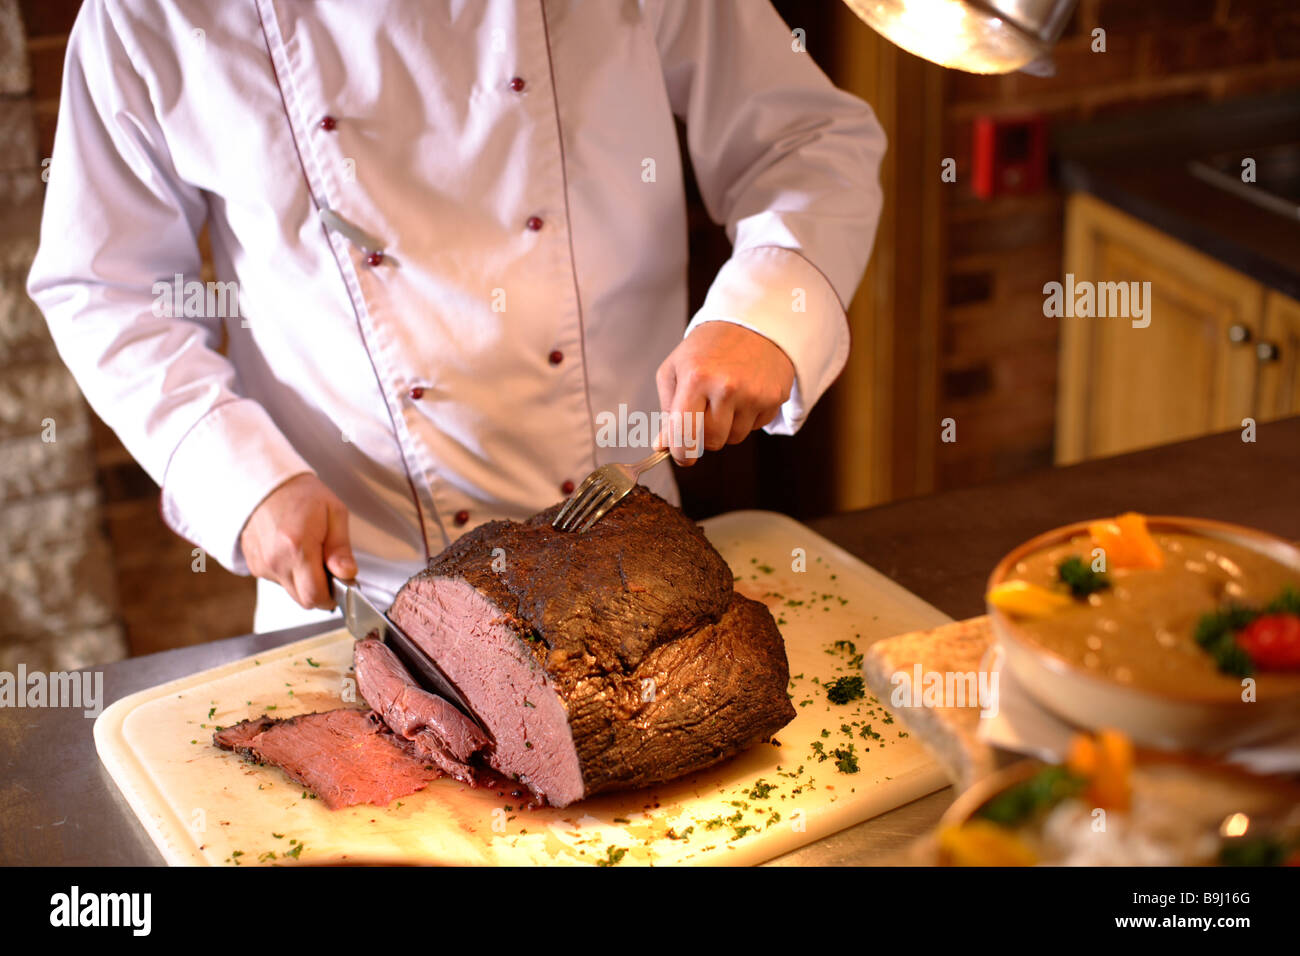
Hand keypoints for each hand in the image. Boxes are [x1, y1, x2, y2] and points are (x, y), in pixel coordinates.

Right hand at [239, 473, 355, 609]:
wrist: (266, 484)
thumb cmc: (302, 496)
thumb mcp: (334, 513)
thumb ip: (341, 548)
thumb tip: (347, 574)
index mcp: (297, 547)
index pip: (315, 596)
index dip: (332, 596)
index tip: (340, 582)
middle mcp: (275, 560)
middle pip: (303, 600)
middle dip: (320, 589)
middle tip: (326, 565)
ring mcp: (262, 565)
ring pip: (291, 591)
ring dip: (304, 581)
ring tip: (308, 552)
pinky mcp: (254, 565)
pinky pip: (278, 581)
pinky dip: (289, 573)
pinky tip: (291, 551)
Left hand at [655, 322, 793, 464]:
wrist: (752, 324)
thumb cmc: (707, 349)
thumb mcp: (675, 369)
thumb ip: (667, 411)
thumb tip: (662, 446)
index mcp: (696, 378)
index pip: (685, 434)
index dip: (681, 453)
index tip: (682, 456)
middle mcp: (727, 387)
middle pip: (712, 441)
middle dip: (704, 436)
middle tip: (705, 414)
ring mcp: (754, 393)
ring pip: (735, 438)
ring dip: (728, 427)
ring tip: (727, 398)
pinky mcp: (775, 397)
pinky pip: (756, 427)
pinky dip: (748, 417)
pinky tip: (746, 393)